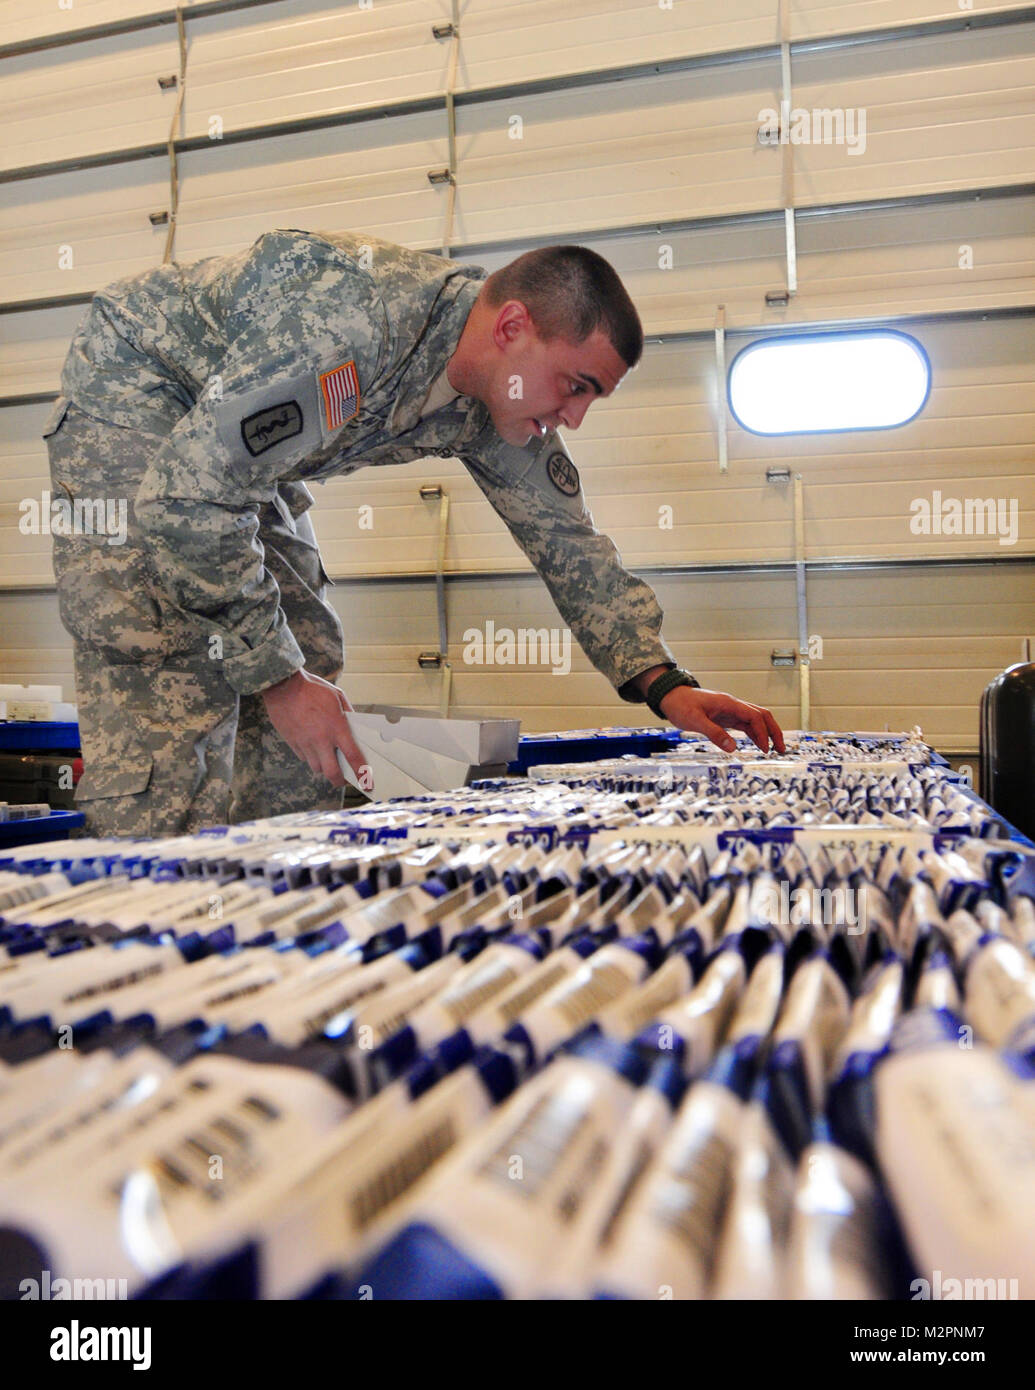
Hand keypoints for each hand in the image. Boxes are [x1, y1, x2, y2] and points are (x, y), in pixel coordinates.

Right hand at [261, 668, 370, 789]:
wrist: (283, 686)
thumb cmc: (312, 688)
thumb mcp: (337, 696)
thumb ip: (348, 713)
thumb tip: (355, 727)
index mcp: (337, 727)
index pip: (353, 757)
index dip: (362, 773)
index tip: (367, 783)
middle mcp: (321, 739)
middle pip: (332, 772)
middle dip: (340, 780)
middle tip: (344, 780)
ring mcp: (305, 743)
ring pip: (317, 768)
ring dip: (324, 767)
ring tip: (328, 760)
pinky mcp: (292, 742)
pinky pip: (304, 758)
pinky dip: (311, 757)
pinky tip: (313, 748)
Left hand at [658, 685, 785, 755]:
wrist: (671, 697)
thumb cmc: (681, 705)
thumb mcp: (695, 721)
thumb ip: (713, 733)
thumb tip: (732, 748)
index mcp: (729, 704)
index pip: (754, 716)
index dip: (763, 733)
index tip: (766, 749)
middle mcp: (733, 706)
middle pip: (762, 715)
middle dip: (774, 731)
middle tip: (781, 749)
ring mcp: (731, 711)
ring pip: (756, 720)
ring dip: (766, 733)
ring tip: (774, 750)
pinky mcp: (726, 717)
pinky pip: (746, 725)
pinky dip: (755, 734)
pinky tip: (758, 744)